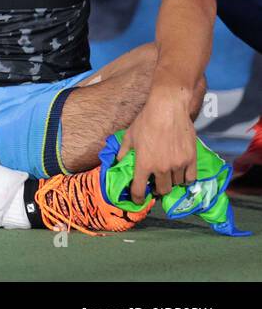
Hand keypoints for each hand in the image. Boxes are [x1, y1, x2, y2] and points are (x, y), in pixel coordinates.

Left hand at [119, 83, 198, 202]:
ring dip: (171, 182)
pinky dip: (185, 179)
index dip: (137, 198)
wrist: (168, 109)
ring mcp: (177, 165)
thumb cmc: (146, 121)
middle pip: (162, 190)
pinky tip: (181, 174)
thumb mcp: (129, 136)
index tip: (138, 200)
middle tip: (156, 185)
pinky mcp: (191, 159)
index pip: (139, 190)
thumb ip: (123, 151)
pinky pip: (190, 178)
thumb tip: (118, 162)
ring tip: (168, 176)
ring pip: (176, 184)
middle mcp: (161, 168)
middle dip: (157, 190)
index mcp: (144, 163)